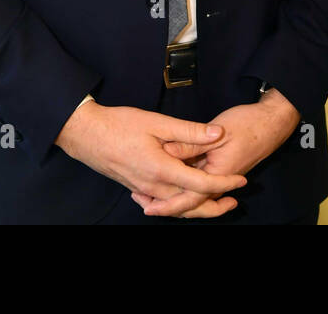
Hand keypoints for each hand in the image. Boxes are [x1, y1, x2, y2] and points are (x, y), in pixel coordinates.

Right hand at [55, 101, 248, 218]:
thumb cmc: (119, 125)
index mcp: (161, 170)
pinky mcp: (136, 188)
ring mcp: (142, 190)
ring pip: (175, 207)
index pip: (200, 184)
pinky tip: (185, 197)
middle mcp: (152, 186)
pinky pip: (162, 203)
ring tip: (216, 201)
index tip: (242, 180)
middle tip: (234, 201)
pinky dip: (178, 204)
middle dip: (214, 206)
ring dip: (197, 206)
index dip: (224, 183)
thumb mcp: (157, 122)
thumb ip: (189, 131)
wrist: (85, 134)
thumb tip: (218, 134)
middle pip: (189, 204)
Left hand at [132, 88, 302, 217]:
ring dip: (176, 197)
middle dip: (169, 206)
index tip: (149, 207)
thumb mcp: (217, 131)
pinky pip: (201, 185)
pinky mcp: (222, 170)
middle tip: (146, 206)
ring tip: (152, 197)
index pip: (190, 199)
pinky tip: (173, 179)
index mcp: (219, 175)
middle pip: (192, 202)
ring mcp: (222, 177)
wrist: (272, 122)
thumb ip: (191, 143)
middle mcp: (221, 182)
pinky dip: (186, 186)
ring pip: (196, 194)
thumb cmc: (248, 124)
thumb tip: (165, 152)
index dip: (168, 205)